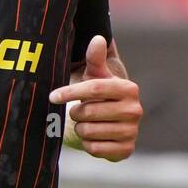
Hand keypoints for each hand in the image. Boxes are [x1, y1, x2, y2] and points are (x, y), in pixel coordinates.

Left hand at [49, 35, 141, 161]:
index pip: (94, 88)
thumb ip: (95, 58)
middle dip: (75, 112)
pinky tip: (92, 137)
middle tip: (76, 112)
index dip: (70, 92)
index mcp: (129, 88)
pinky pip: (95, 148)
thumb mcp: (95, 75)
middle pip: (88, 111)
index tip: (52, 96)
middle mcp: (135, 110)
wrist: (110, 124)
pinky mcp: (126, 150)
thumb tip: (97, 37)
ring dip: (80, 128)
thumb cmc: (98, 95)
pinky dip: (87, 143)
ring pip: (89, 131)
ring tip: (85, 123)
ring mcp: (132, 131)